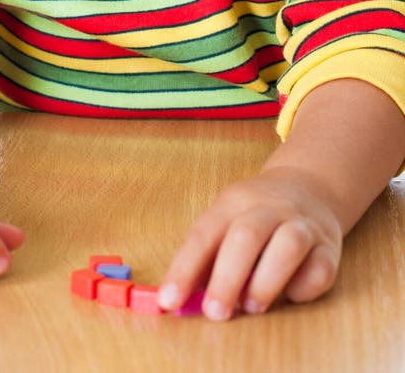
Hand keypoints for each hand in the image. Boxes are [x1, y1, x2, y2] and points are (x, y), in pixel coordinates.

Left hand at [157, 167, 341, 319]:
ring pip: (288, 245)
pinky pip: (321, 268)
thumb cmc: (256, 214)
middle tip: (215, 313)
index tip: (168, 301)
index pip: (204, 235)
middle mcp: (268, 208)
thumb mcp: (226, 220)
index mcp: (233, 203)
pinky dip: (305, 287)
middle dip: (227, 279)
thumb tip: (180, 298)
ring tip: (252, 307)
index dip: (184, 270)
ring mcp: (301, 224)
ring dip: (267, 281)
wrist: (309, 186)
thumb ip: (206, 256)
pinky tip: (291, 294)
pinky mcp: (329, 246)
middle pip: (246, 236)